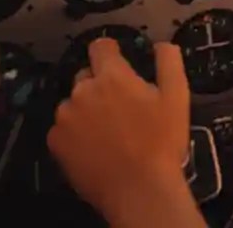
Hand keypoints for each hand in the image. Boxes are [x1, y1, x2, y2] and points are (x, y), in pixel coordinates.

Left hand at [47, 39, 199, 226]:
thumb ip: (169, 63)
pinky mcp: (55, 141)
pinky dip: (75, 134)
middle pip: (86, 76)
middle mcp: (82, 91)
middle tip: (121, 109)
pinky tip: (94, 147)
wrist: (139, 189)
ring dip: (86, 110)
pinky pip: (63, 128)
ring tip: (108, 133)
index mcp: (112, 77)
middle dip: (101, 86)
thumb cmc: (162, 142)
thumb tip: (162, 44)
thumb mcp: (177, 97)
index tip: (118, 63)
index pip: (100, 47)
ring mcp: (65, 117)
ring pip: (74, 103)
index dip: (110, 52)